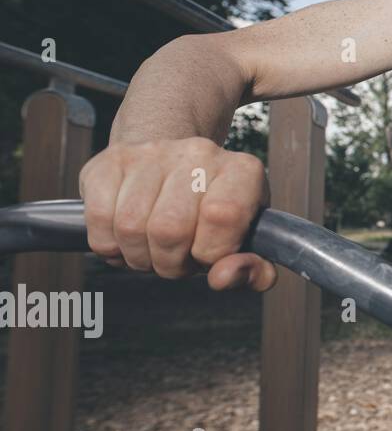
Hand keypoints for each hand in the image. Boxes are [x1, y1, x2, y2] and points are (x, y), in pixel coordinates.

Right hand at [79, 136, 276, 290]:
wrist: (176, 164)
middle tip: (176, 258)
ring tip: (153, 247)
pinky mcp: (111, 162)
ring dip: (139, 256)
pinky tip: (125, 239)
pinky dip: (108, 245)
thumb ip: (254, 269)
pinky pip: (99, 220)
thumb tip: (224, 277)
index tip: (207, 255)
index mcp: (242, 171)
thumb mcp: (247, 239)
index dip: (210, 253)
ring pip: (131, 227)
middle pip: (170, 229)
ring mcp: (152, 153)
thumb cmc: (215, 210)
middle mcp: (200, 153)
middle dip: (170, 263)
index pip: (223, 217)